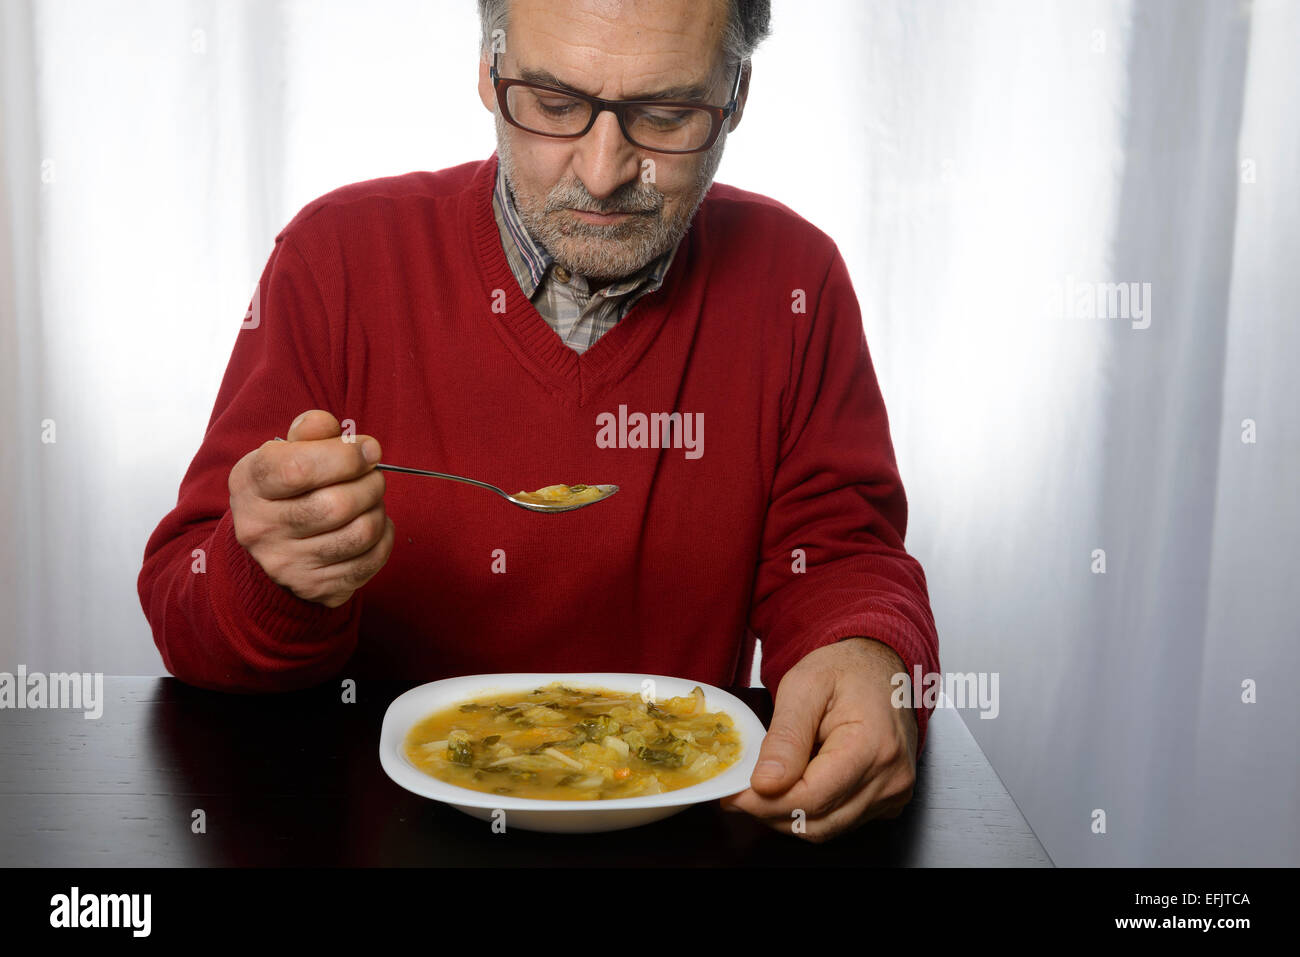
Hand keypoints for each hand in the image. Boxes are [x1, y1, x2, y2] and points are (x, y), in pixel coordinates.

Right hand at [228, 409, 395, 607]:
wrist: (269, 546)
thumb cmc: (287, 488)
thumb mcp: (286, 451)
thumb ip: (309, 431)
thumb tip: (330, 426)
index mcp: (250, 484)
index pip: (298, 469)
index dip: (345, 456)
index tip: (369, 450)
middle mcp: (260, 529)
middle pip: (337, 505)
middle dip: (371, 483)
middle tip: (373, 475)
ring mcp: (287, 565)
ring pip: (360, 533)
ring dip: (378, 510)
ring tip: (370, 500)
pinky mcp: (316, 588)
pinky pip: (371, 560)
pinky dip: (384, 537)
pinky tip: (371, 525)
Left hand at [719, 637, 917, 841]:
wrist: (879, 667)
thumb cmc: (845, 670)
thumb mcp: (803, 687)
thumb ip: (785, 738)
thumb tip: (765, 784)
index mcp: (871, 745)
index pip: (811, 798)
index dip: (765, 802)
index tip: (734, 794)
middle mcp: (890, 777)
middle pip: (818, 822)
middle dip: (771, 812)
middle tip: (741, 792)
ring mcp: (894, 793)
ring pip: (827, 829)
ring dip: (789, 814)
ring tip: (768, 784)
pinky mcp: (889, 801)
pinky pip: (841, 821)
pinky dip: (812, 811)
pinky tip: (799, 782)